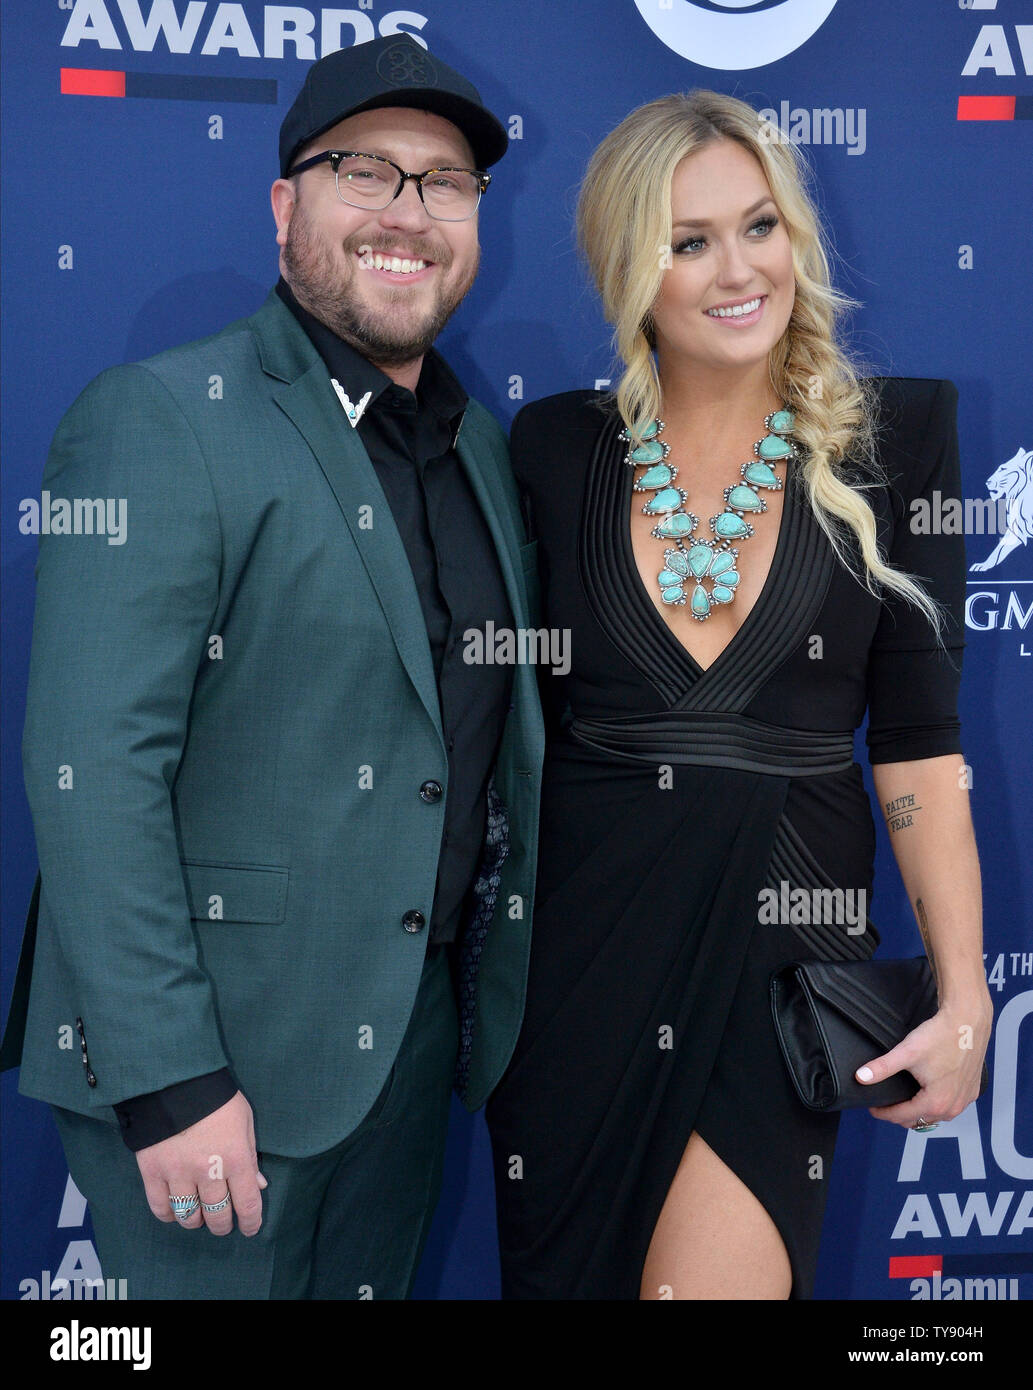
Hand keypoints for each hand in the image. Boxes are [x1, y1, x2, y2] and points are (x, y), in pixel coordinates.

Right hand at [135, 1091, 267, 1235]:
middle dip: (222, 1225)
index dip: (250, 1222)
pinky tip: (175, 1210)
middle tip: (222, 1223)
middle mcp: (208, 1172)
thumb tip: (258, 1185)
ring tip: (199, 1216)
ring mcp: (178, 1173)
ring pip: (188, 1216)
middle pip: (217, 1215)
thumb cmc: (217, 1099)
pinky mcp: (153, 1171)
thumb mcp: (244, 1121)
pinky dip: (169, 1214)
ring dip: (196, 1221)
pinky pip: (160, 1207)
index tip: (250, 1228)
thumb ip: (250, 1155)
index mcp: (236, 1158)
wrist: (175, 1082)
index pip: (247, 1204)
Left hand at [855, 991, 991, 1129]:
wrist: (967, 1022)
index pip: (902, 1117)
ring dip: (918, 1112)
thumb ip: (882, 1068)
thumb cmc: (940, 1036)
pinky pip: (950, 1106)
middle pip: (918, 1120)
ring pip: (935, 1116)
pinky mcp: (971, 1091)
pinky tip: (927, 1093)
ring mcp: (964, 1100)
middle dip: (899, 1114)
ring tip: (903, 1099)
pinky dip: (936, 1105)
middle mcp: (953, 1107)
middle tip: (885, 1102)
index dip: (883, 1113)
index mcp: (936, 1102)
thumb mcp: (907, 1053)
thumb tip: (861, 1077)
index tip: (873, 1107)